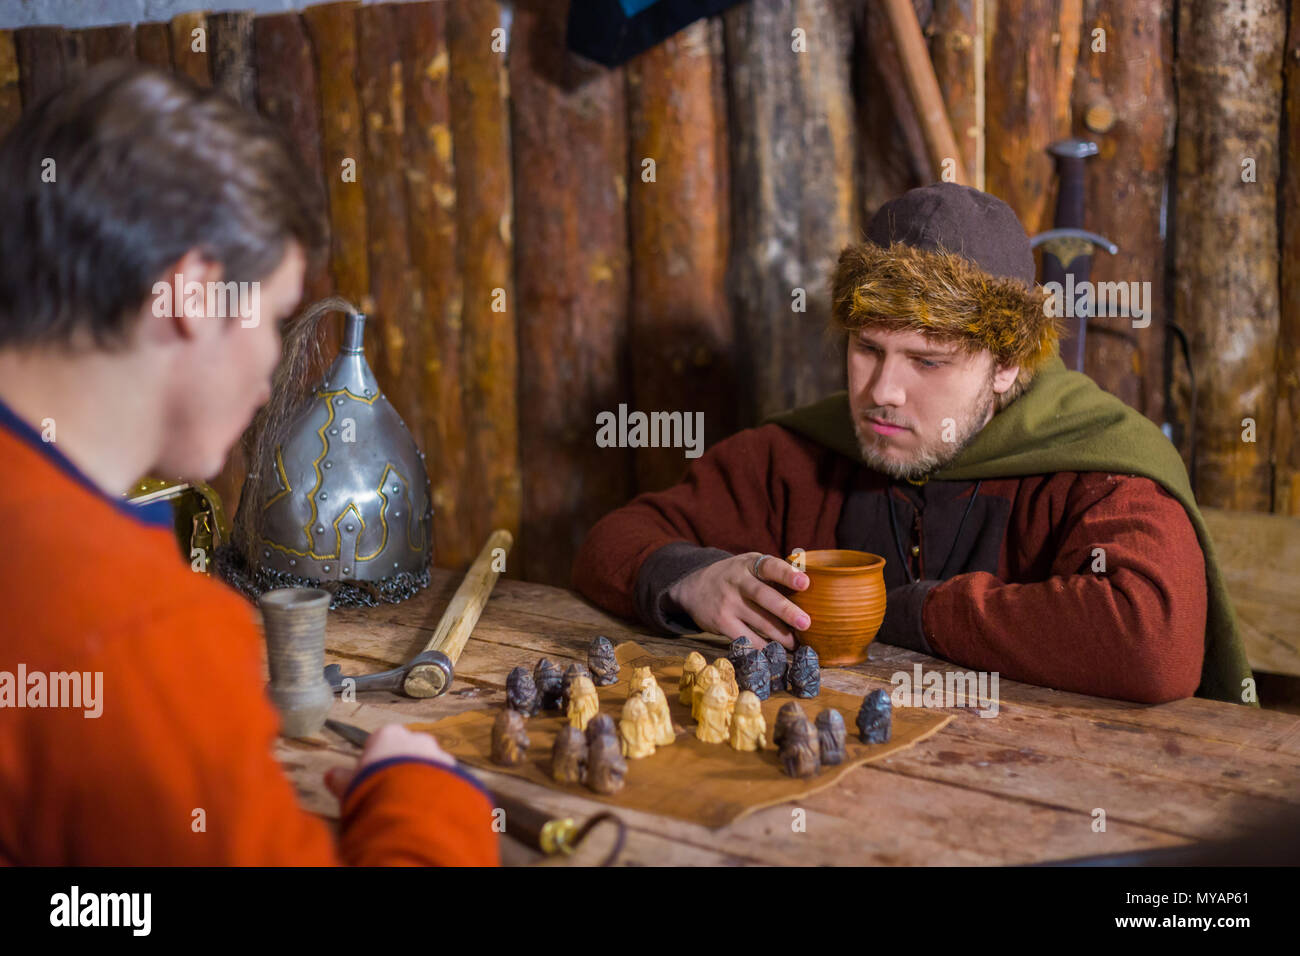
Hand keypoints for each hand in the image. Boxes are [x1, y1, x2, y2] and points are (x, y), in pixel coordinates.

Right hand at [324, 723, 454, 798]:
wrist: (412, 803)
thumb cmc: (373, 788)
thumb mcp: (349, 786)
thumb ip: (341, 779)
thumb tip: (331, 775)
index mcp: (388, 735)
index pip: (381, 742)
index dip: (376, 762)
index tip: (373, 779)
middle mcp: (417, 739)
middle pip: (408, 751)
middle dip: (403, 768)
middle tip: (393, 793)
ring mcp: (439, 755)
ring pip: (430, 765)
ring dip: (423, 780)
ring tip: (413, 805)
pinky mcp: (456, 774)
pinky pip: (446, 781)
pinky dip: (439, 792)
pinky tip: (429, 808)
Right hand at [666, 552, 810, 648]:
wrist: (693, 588)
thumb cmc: (735, 577)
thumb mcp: (749, 565)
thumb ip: (774, 572)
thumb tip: (814, 587)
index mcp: (749, 564)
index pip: (770, 566)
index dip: (787, 574)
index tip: (805, 583)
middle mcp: (737, 581)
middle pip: (764, 596)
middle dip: (787, 611)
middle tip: (806, 623)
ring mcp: (728, 603)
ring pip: (759, 622)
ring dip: (781, 636)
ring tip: (796, 644)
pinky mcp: (721, 623)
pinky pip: (746, 639)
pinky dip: (763, 648)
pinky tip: (775, 653)